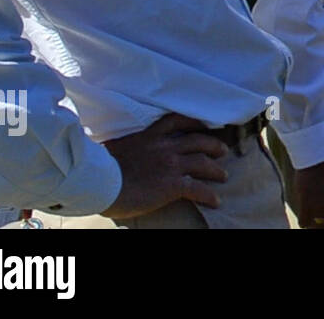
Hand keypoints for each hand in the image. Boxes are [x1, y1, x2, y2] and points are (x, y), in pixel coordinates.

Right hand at [101, 113, 229, 219]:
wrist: (100, 182)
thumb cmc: (101, 166)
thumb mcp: (116, 146)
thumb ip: (129, 144)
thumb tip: (122, 148)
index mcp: (150, 135)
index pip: (177, 120)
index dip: (194, 122)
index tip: (204, 126)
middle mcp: (164, 146)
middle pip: (198, 140)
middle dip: (213, 145)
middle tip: (222, 151)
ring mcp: (170, 164)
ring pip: (203, 162)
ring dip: (216, 170)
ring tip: (223, 175)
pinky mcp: (172, 184)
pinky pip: (198, 189)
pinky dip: (210, 195)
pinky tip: (216, 201)